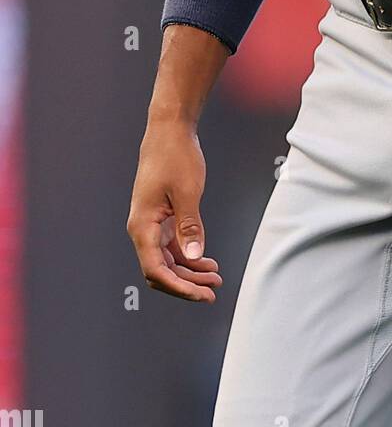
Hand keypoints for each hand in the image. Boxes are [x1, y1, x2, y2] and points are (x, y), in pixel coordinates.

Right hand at [127, 119, 222, 302]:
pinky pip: (172, 247)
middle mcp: (143, 229)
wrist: (169, 131)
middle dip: (186, 284)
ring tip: (215, 277)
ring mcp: (152, 225)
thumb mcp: (187, 192)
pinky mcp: (161, 218)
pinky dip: (188, 257)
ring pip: (168, 261)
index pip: (156, 270)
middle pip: (161, 271)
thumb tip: (192, 258)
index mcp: (142, 226)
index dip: (179, 287)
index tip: (201, 294)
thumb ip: (190, 227)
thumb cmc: (175, 156)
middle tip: (214, 290)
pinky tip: (206, 261)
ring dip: (190, 272)